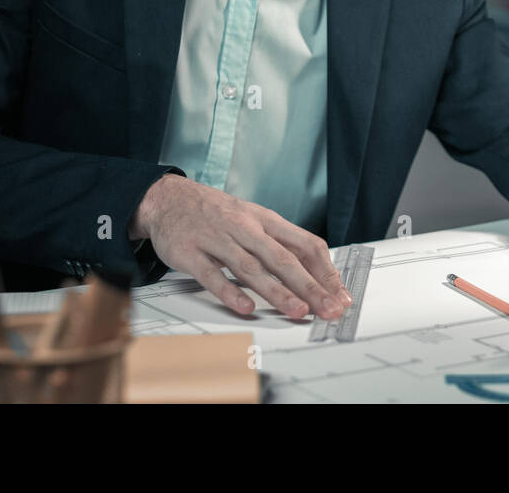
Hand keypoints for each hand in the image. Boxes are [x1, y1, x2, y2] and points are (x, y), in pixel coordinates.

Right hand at [131, 174, 352, 320]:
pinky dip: (230, 292)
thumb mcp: (253, 218)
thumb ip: (280, 244)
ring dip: (277, 291)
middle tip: (328, 308)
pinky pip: (212, 274)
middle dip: (310, 286)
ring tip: (298, 310)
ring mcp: (217, 239)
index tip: (339, 294)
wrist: (168, 197)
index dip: (325, 270)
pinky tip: (246, 307)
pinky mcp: (190, 252)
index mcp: (266, 220)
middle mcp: (245, 228)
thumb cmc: (216, 213)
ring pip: (252, 268)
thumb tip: (316, 273)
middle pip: (283, 258)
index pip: (305, 244)